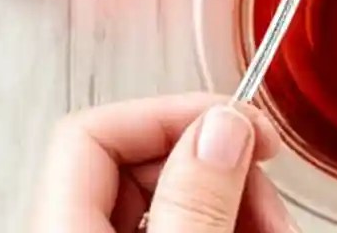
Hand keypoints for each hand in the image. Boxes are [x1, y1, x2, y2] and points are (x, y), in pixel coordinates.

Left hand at [32, 93, 294, 231]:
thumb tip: (219, 128)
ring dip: (235, 201)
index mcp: (62, 230)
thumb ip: (196, 201)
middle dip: (220, 168)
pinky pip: (183, 229)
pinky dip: (227, 226)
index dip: (169, 115)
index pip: (91, 133)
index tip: (237, 125)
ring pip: (172, 200)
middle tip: (267, 194)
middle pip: (140, 165)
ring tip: (275, 226)